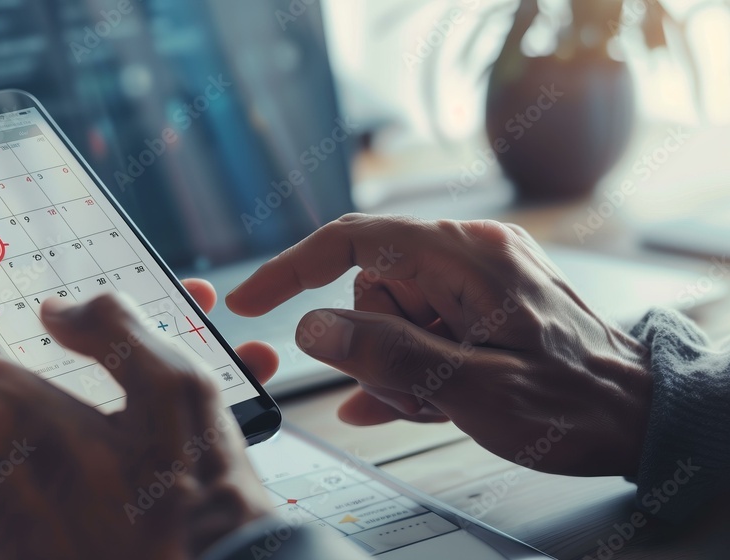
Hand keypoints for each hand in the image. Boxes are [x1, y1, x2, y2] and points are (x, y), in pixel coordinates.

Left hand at [0, 273, 277, 558]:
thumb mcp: (176, 389)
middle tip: (89, 362)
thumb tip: (61, 313)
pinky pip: (5, 495)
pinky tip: (103, 480)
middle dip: (34, 368)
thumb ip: (111, 326)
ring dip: (47, 425)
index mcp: (2, 418)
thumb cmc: (191, 506)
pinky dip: (43, 475)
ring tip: (119, 429)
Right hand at [227, 214, 652, 477]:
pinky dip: (412, 362)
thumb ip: (390, 357)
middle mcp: (470, 253)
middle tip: (420, 390)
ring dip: (401, 367)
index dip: (292, 269)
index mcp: (466, 257)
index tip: (250, 301)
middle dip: (378, 349)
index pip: (354, 241)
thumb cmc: (576, 403)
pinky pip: (423, 326)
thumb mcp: (475, 389)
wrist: (642, 415)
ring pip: (394, 317)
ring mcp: (478, 277)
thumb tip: (313, 330)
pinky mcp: (484, 302)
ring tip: (444, 400)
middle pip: (372, 290)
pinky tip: (413, 400)